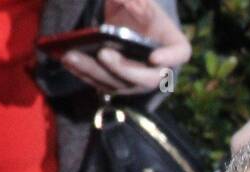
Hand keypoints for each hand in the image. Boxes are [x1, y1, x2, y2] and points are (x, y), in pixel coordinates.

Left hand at [61, 0, 190, 95]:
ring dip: (95, 72)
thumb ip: (136, 2)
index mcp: (171, 43)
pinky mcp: (116, 83)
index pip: (180, 53)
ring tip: (72, 56)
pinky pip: (102, 84)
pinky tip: (69, 61)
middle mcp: (158, 68)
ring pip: (120, 84)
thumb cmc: (135, 7)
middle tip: (104, 54)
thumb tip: (128, 2)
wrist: (123, 19)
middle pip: (148, 79)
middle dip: (124, 69)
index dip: (170, 58)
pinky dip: (84, 73)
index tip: (154, 57)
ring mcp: (137, 80)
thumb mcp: (138, 0)